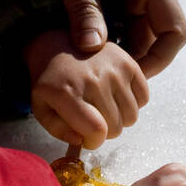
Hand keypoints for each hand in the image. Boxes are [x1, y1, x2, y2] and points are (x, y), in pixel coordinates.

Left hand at [25, 29, 148, 147]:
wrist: (57, 44)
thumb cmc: (50, 81)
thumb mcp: (41, 107)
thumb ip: (58, 130)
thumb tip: (81, 140)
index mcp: (67, 93)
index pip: (97, 131)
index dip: (94, 141)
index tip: (87, 137)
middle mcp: (94, 80)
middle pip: (116, 128)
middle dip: (105, 131)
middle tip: (94, 119)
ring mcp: (114, 70)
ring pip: (131, 116)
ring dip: (120, 119)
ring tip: (105, 107)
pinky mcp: (129, 64)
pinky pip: (143, 98)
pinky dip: (133, 103)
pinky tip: (117, 96)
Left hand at [29, 0, 185, 77]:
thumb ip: (84, 7)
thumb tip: (93, 50)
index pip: (174, 31)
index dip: (158, 60)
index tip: (128, 74)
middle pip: (154, 38)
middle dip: (131, 59)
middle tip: (99, 74)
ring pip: (134, 32)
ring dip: (115, 48)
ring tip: (87, 62)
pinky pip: (118, 21)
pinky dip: (104, 35)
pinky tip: (80, 43)